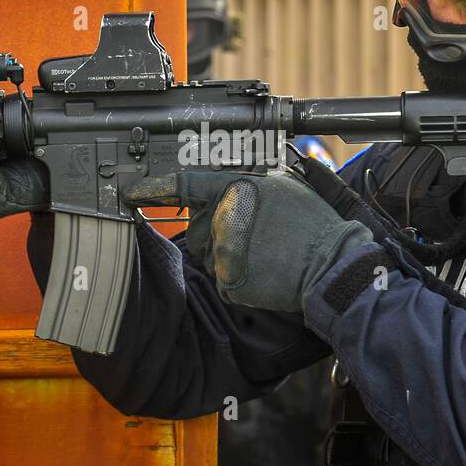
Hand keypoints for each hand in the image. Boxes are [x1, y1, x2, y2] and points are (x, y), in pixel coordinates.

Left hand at [127, 169, 371, 311]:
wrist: (332, 263)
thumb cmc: (312, 225)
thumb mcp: (281, 186)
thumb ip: (245, 184)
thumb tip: (221, 188)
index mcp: (238, 187)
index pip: (188, 185)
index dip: (157, 188)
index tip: (133, 192)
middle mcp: (226, 215)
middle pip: (200, 229)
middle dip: (220, 235)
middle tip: (259, 236)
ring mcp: (226, 249)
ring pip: (211, 257)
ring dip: (231, 259)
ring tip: (267, 252)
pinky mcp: (231, 279)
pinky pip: (223, 282)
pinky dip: (240, 281)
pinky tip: (265, 271)